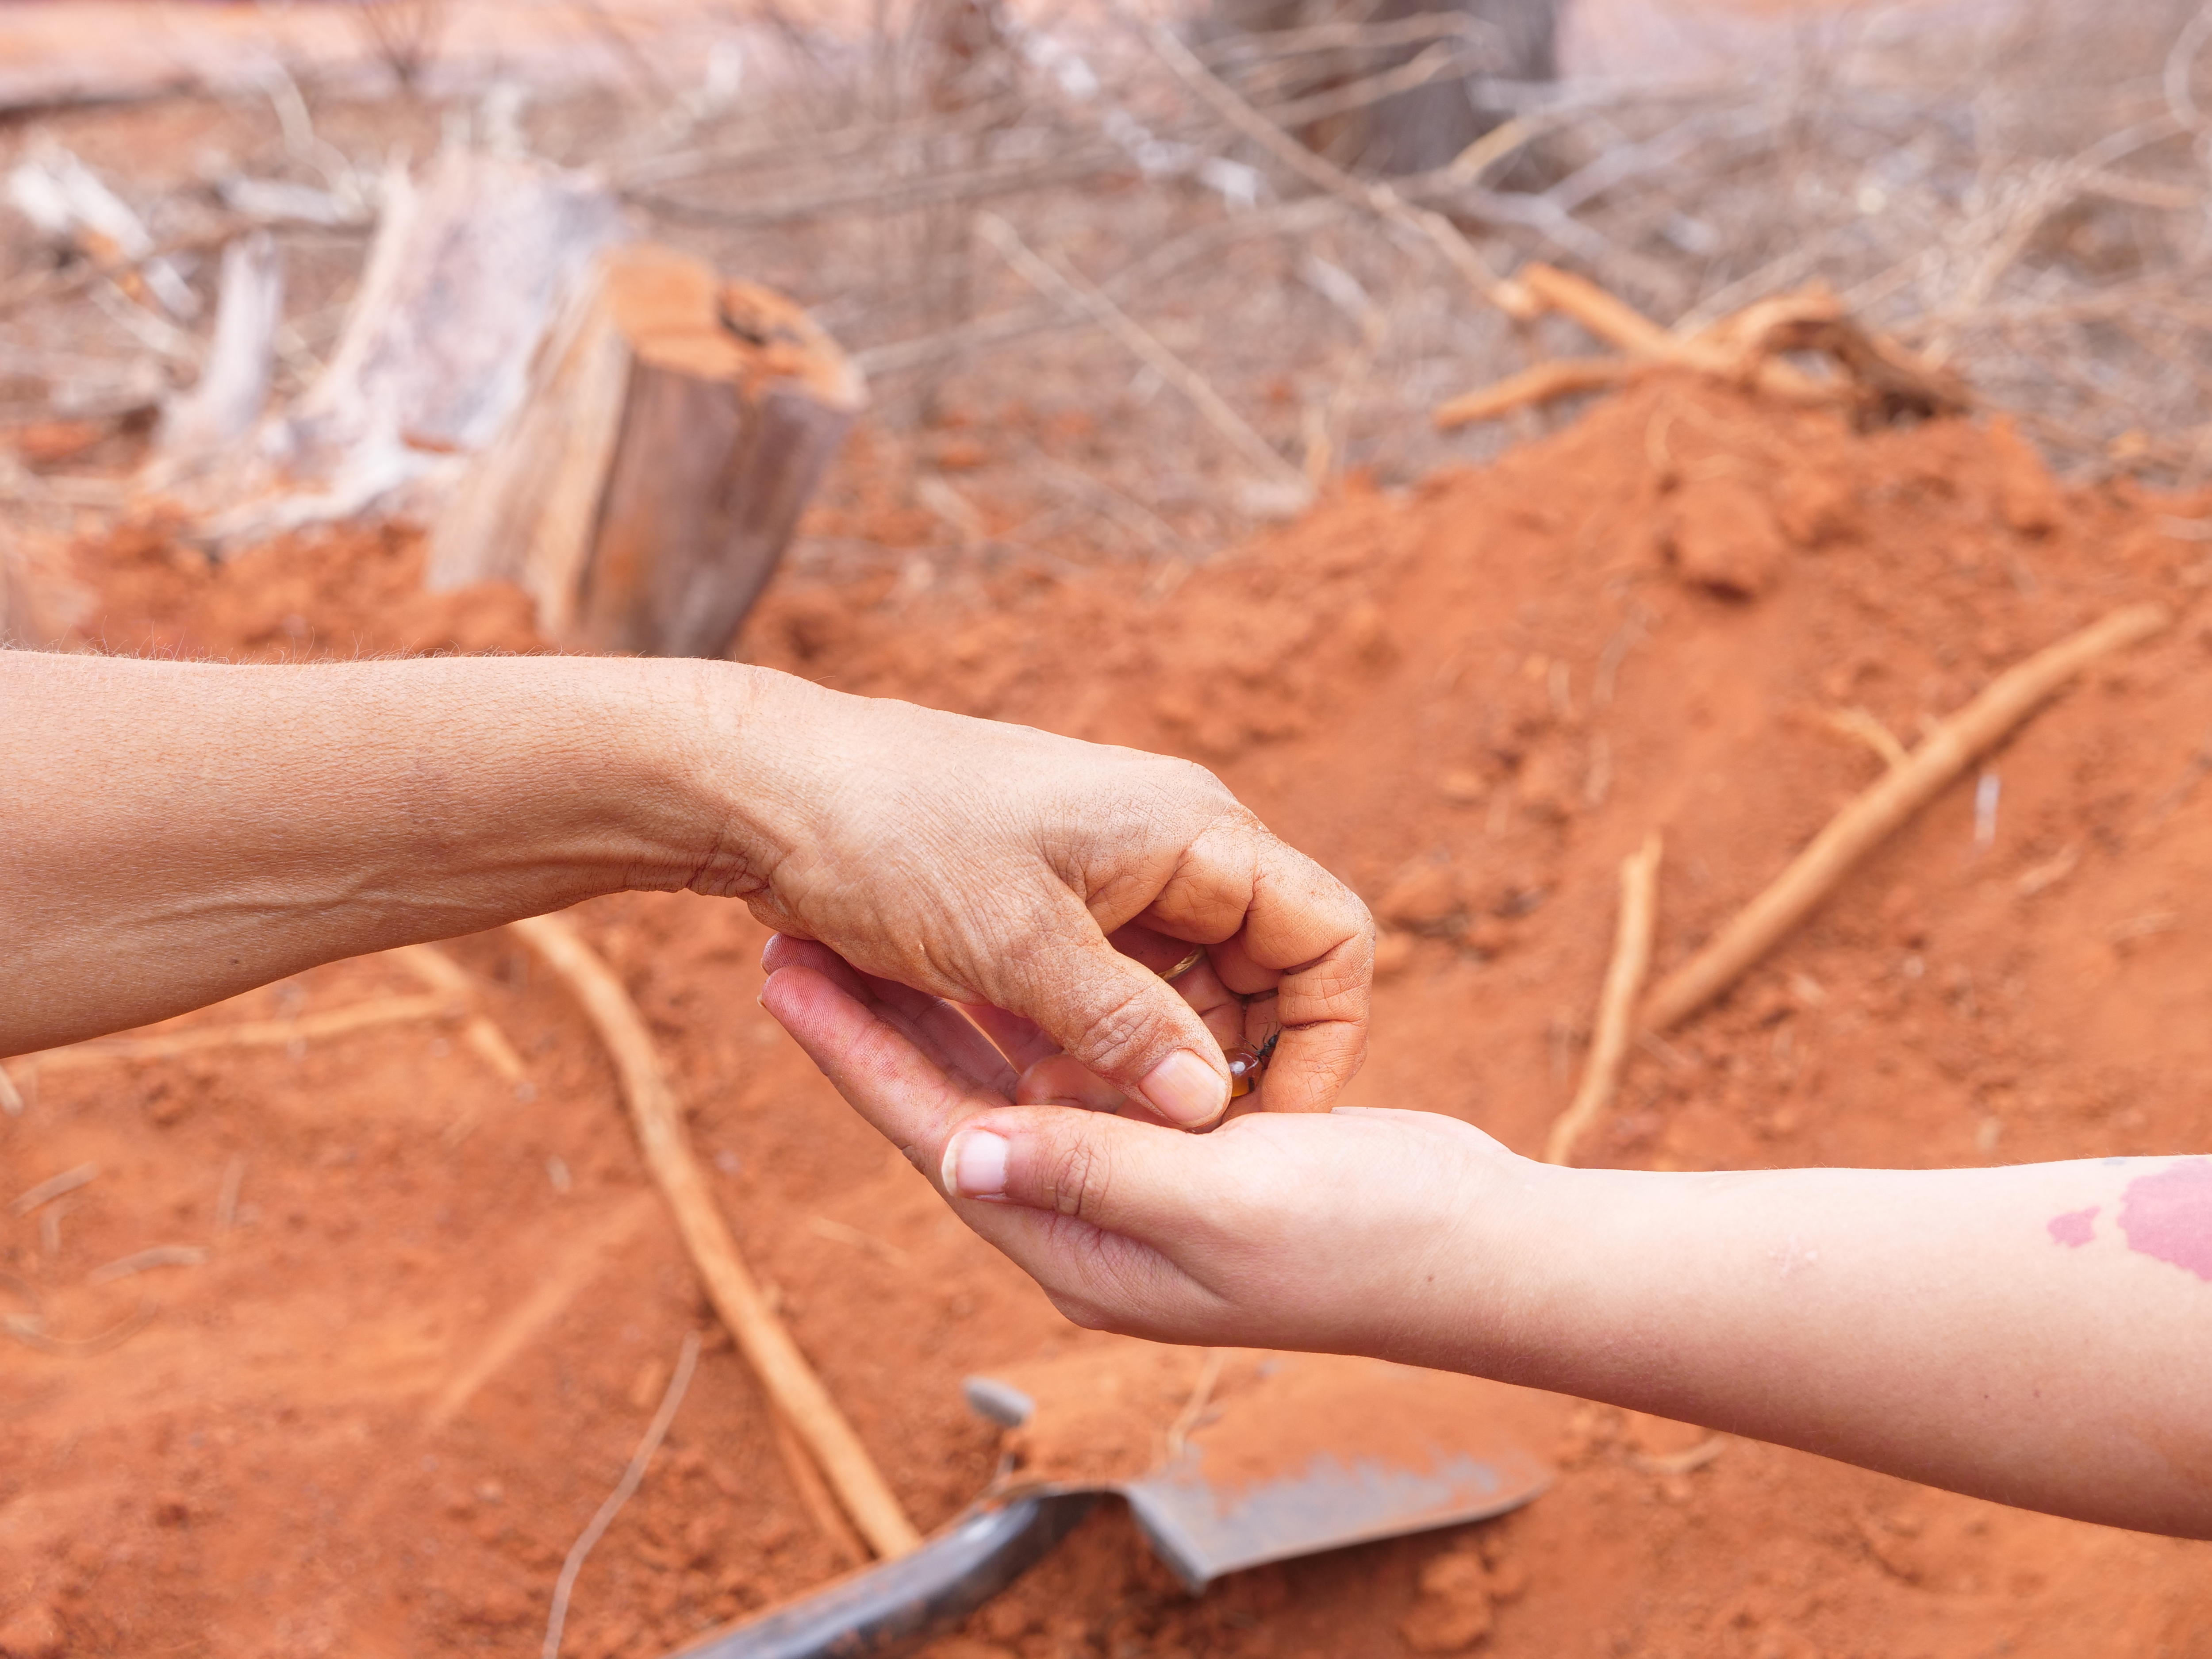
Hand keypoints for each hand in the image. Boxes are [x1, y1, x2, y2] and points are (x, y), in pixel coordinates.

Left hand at [704, 676, 1372, 1126]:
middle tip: (1133, 1127)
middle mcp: (1167, 843)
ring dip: (1128, 1057)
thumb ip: (1122, 1029)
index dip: (1317, 1038)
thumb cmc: (889, 839)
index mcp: (1192, 832)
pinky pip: (1100, 979)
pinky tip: (1019, 1073)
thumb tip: (1207, 1106)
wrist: (763, 782)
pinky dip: (1074, 1034)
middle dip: (1205, 1061)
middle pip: (1251, 974)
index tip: (1269, 1123)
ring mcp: (1108, 868)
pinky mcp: (1050, 896)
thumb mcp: (1014, 946)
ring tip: (1051, 1102)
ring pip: (1169, 988)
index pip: (1326, 939)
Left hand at [757, 935, 1522, 1354]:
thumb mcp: (1223, 1206)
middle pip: (964, 1102)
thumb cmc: (1370, 1241)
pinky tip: (1007, 960)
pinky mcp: (1194, 1145)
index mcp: (1089, 1249)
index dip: (861, 1059)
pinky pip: (1096, 1066)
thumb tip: (962, 1151)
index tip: (783, 983)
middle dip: (884, 1025)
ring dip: (958, 1013)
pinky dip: (1052, 1013)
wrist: (1484, 1256)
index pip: (944, 1137)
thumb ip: (1095, 1172)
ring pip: (1026, 1076)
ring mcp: (1147, 1181)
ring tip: (879, 929)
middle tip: (798, 940)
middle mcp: (1100, 1218)